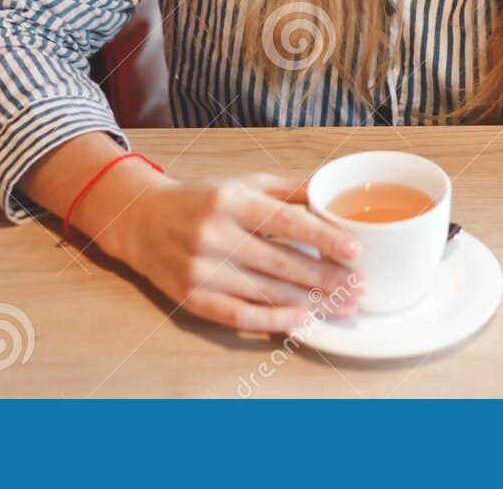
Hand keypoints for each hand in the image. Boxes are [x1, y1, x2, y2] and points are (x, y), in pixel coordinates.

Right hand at [111, 171, 364, 332]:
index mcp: (230, 201)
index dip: (321, 237)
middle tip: (359, 287)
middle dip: (325, 277)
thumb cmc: (203, 201)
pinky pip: (237, 315)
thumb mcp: (244, 184)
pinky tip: (301, 319)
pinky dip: (272, 319)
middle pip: (279, 262)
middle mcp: (214, 235)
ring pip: (264, 291)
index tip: (354, 251)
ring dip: (309, 302)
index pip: (284, 221)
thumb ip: (289, 189)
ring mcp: (201, 270)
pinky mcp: (191, 298)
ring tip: (342, 305)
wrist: (142, 221)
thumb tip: (333, 191)